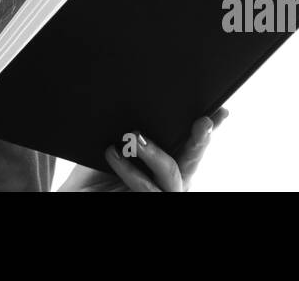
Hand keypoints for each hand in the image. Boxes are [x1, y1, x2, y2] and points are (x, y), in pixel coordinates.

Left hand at [56, 108, 228, 191]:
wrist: (78, 196)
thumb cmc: (95, 171)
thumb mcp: (113, 143)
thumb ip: (130, 129)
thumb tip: (136, 96)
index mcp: (167, 161)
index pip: (192, 143)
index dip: (208, 128)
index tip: (221, 111)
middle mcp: (170, 180)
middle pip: (192, 158)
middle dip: (199, 139)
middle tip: (202, 122)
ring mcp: (162, 193)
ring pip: (172, 173)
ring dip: (154, 152)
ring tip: (134, 137)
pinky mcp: (150, 202)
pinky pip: (147, 189)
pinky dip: (130, 170)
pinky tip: (114, 154)